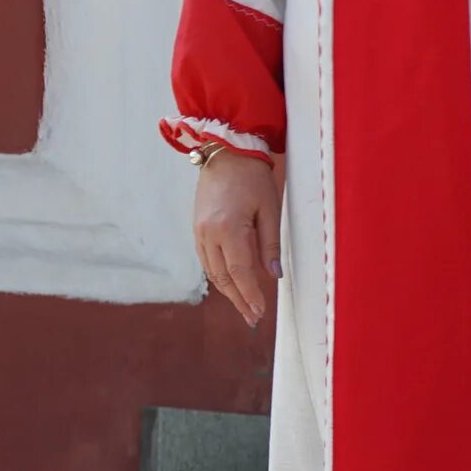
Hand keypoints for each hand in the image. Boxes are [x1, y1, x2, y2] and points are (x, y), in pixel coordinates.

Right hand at [191, 152, 282, 326]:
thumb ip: (270, 243)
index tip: (260, 313)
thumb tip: (273, 275)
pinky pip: (206, 259)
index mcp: (229, 228)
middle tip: (252, 318)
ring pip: (212, 271)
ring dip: (228, 291)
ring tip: (243, 305)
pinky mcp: (197, 228)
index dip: (251, 295)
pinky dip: (218, 275)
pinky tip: (230, 282)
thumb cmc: (252, 176)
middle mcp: (209, 233)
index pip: (240, 272)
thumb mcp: (269, 208)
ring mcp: (199, 231)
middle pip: (223, 277)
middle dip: (239, 300)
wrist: (226, 152)